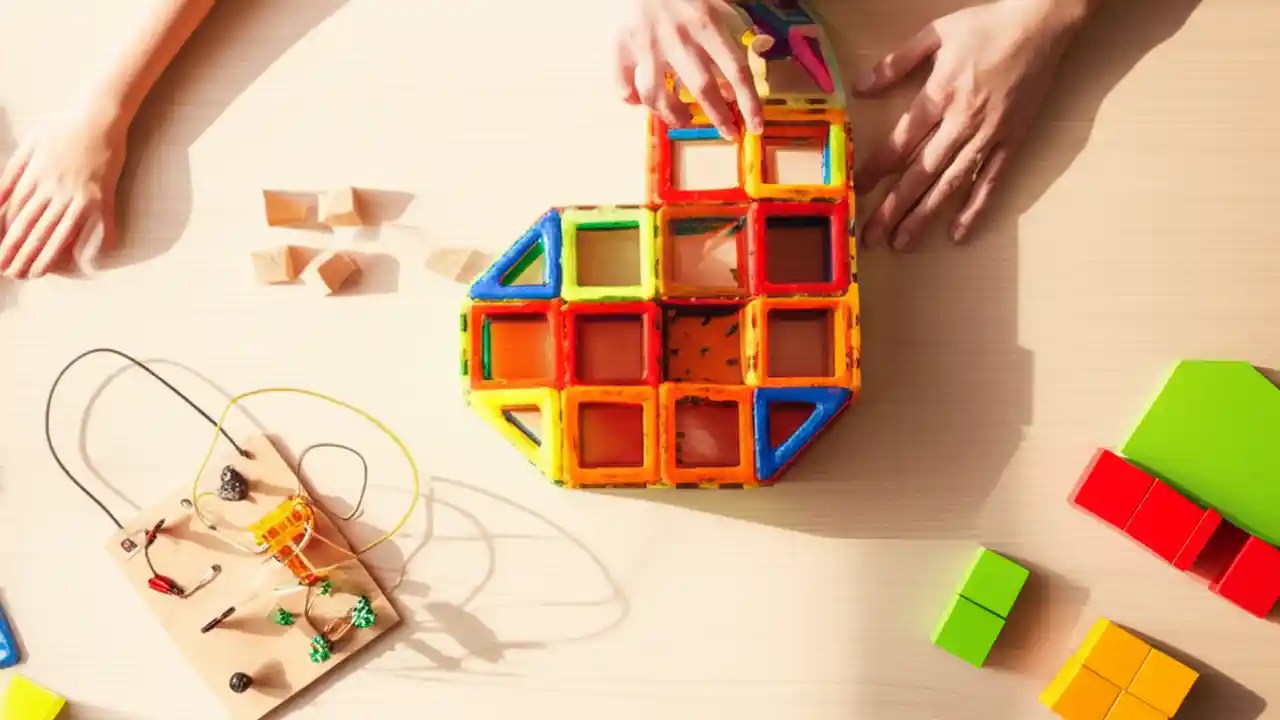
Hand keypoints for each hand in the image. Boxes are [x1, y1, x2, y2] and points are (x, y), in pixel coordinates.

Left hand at [0, 103, 124, 278]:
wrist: (98, 114)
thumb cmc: (63, 127)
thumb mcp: (29, 146)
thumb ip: (12, 175)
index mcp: (34, 177)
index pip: (12, 215)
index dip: (2, 238)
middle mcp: (54, 189)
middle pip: (31, 228)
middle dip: (17, 254)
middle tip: (9, 273)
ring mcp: (79, 194)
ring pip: (57, 232)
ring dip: (44, 257)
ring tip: (33, 274)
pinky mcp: (101, 195)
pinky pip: (99, 225)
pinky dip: (95, 245)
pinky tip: (87, 263)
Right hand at [615, 0, 763, 139]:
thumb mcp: (718, 1)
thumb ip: (739, 24)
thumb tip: (764, 45)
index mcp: (707, 25)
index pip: (736, 71)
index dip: (749, 103)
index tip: (756, 127)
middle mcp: (678, 39)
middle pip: (702, 88)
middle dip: (718, 116)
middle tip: (727, 132)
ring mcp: (646, 46)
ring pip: (659, 95)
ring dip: (673, 115)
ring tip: (683, 119)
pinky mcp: (620, 47)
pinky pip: (623, 85)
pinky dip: (632, 99)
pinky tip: (640, 102)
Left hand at [855, 0, 1092, 249]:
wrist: (1042, 23)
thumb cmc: (987, 26)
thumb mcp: (935, 34)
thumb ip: (896, 63)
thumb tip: (860, 87)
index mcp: (939, 95)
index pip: (900, 142)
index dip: (876, 169)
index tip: (857, 190)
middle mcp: (962, 122)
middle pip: (921, 172)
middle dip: (894, 207)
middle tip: (873, 236)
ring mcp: (989, 135)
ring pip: (952, 183)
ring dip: (926, 215)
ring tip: (904, 242)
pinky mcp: (1013, 140)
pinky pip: (992, 180)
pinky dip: (976, 208)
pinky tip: (959, 233)